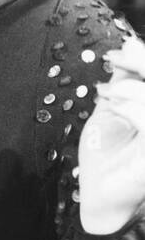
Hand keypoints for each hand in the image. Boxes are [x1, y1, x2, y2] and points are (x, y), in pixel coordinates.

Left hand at [80, 39, 144, 234]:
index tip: (119, 52)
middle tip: (116, 58)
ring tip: (109, 93)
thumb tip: (129, 46)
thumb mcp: (114, 108)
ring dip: (133, 88)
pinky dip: (133, 107)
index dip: (144, 57)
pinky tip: (114, 107)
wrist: (98, 192)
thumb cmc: (107, 153)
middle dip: (142, 63)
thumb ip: (126, 80)